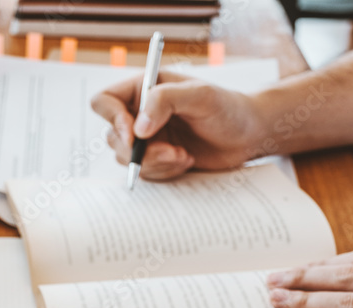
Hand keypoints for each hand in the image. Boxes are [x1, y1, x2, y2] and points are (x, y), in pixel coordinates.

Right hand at [91, 71, 265, 180]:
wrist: (248, 135)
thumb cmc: (228, 108)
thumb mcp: (200, 95)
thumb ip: (165, 101)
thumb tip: (138, 128)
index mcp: (144, 89)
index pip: (105, 102)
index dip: (112, 120)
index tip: (134, 136)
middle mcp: (140, 113)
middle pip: (113, 137)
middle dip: (141, 152)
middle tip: (171, 152)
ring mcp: (147, 138)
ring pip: (127, 159)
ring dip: (155, 163)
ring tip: (183, 156)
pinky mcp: (157, 159)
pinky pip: (144, 173)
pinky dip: (164, 172)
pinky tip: (186, 161)